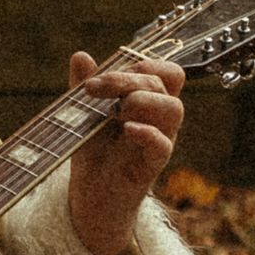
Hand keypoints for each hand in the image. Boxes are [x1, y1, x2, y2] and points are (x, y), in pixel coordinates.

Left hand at [62, 50, 184, 254]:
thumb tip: (80, 55)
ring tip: (114, 111)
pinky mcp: (151, 167)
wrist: (90, 198)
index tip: (104, 75)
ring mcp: (160, 142)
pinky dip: (145, 132)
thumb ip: (85, 86)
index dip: (143, 63)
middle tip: (93, 89)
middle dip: (126, 78)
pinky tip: (124, 129)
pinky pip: (163, 145)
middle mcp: (160, 119)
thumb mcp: (84, 115)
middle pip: (165, 82)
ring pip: (174, 109)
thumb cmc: (94, 154)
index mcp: (150, 102)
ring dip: (141, 100)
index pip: (167, 71)